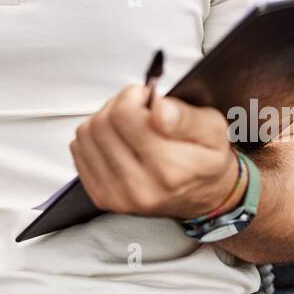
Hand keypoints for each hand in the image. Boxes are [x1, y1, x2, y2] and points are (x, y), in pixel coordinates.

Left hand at [69, 85, 243, 219]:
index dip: (134, 96)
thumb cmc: (206, 158)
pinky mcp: (103, 197)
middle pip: (102, 123)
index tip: (149, 100)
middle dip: (119, 106)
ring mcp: (118, 196)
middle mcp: (141, 188)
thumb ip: (187, 117)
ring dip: (105, 120)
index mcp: (170, 170)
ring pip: (86, 135)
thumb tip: (160, 109)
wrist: (203, 195)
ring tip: (129, 125)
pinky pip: (79, 152)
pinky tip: (117, 141)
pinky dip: (94, 139)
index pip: (124, 115)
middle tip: (139, 110)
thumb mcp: (214, 129)